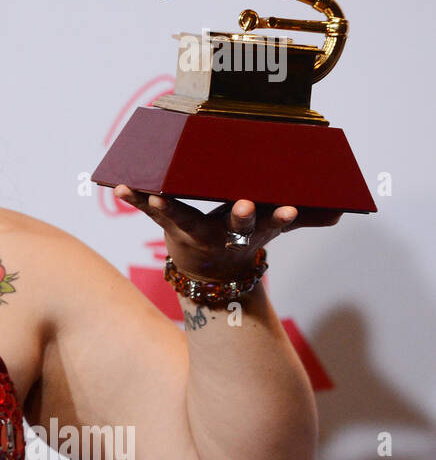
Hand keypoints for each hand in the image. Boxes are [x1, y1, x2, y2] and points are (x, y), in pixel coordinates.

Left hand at [112, 185, 341, 282]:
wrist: (209, 274)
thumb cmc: (241, 238)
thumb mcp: (270, 230)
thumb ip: (300, 218)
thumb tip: (341, 213)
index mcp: (252, 230)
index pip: (272, 223)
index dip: (281, 216)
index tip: (289, 210)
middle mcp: (223, 233)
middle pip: (233, 224)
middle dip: (240, 216)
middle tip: (243, 206)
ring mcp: (193, 229)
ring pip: (181, 217)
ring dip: (168, 207)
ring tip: (155, 196)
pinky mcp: (167, 223)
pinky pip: (147, 208)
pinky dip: (134, 197)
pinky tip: (119, 186)